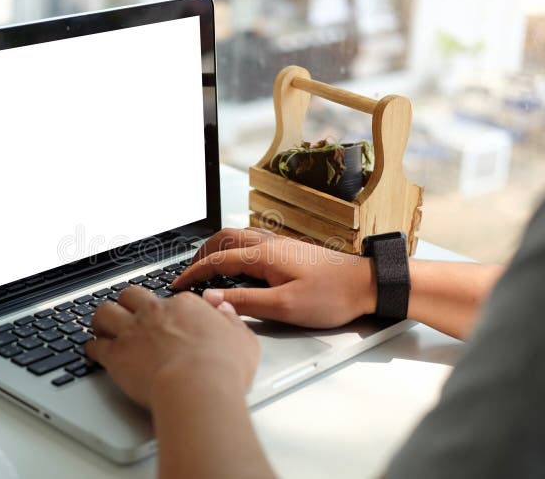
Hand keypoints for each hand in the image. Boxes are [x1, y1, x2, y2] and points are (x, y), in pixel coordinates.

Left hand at [85, 285, 259, 408]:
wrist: (197, 386)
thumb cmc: (222, 367)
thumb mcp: (242, 338)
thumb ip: (231, 319)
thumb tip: (223, 307)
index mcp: (186, 306)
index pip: (172, 299)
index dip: (169, 310)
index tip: (169, 320)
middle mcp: (156, 312)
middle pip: (132, 296)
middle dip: (129, 304)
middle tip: (130, 314)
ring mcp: (133, 332)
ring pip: (105, 312)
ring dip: (103, 319)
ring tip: (104, 327)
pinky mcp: (115, 355)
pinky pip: (94, 345)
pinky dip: (92, 348)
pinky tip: (94, 352)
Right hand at [172, 228, 375, 328]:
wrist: (367, 284)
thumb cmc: (331, 296)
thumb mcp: (283, 306)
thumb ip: (244, 301)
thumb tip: (210, 299)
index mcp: (263, 255)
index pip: (216, 260)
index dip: (193, 274)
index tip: (178, 286)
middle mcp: (269, 243)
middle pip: (223, 239)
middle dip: (201, 255)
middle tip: (188, 274)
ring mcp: (280, 244)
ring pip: (238, 238)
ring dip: (217, 249)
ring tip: (207, 267)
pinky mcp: (290, 250)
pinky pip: (251, 242)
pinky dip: (234, 250)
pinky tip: (238, 263)